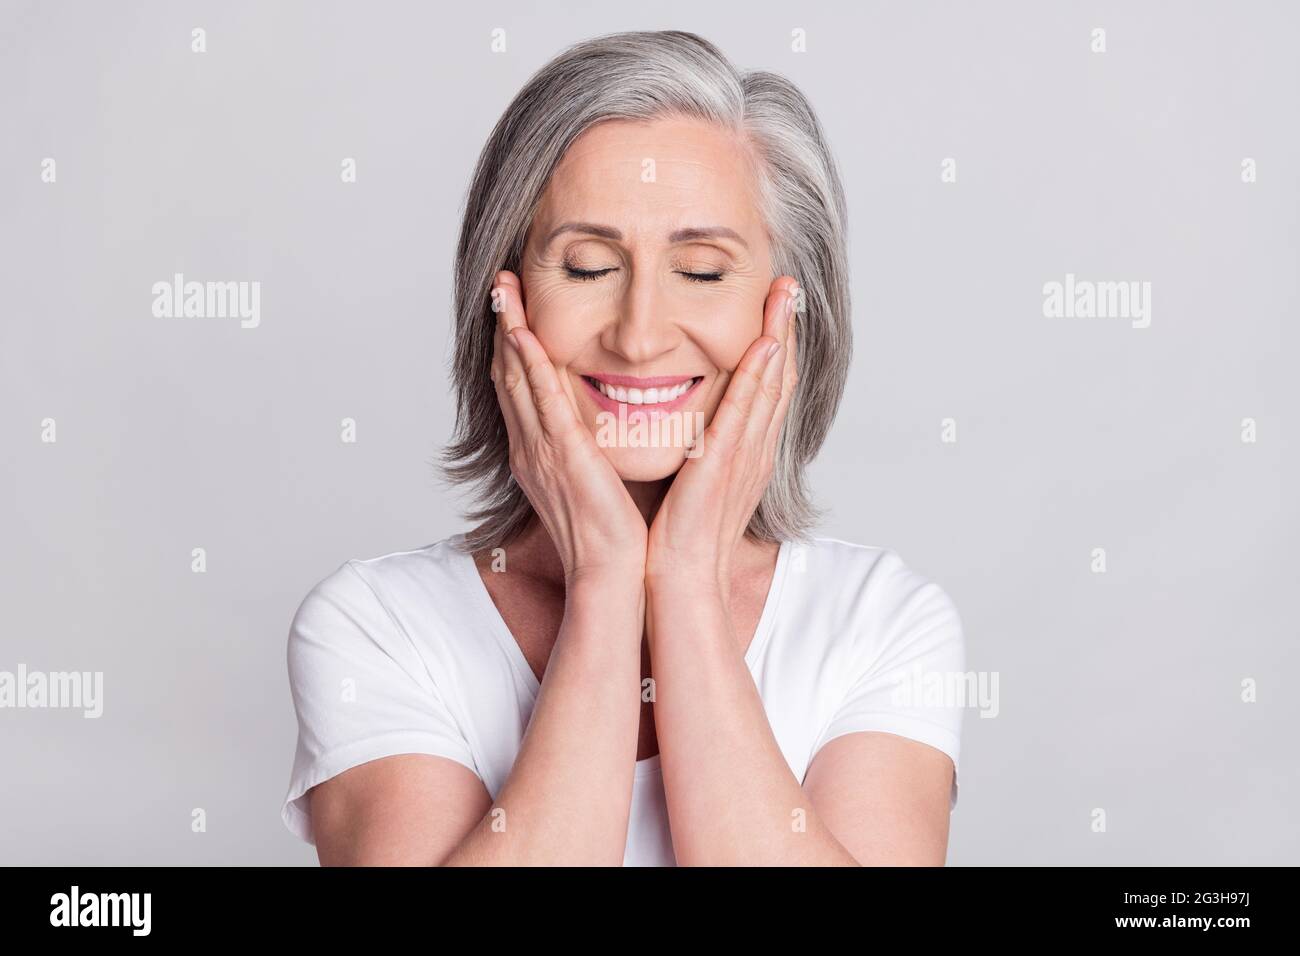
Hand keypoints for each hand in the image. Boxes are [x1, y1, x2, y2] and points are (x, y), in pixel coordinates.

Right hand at [490, 271, 647, 582]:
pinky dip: (528, 364)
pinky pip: (541, 401)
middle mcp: (529, 446)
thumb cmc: (609, 533)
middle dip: (501, 324)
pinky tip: (522, 333)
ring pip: (517, 377)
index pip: (520, 386)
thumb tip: (595, 427)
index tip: (512, 305)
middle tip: (499, 281)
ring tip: (503, 288)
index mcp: (537, 452)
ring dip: (508, 329)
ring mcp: (540, 450)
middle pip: (508, 373)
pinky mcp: (561, 455)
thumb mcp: (591, 479)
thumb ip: (586, 449)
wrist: (610, 571)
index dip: (512, 343)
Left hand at [645, 276, 799, 596]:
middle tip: (788, 283)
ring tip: (783, 295)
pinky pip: (744, 413)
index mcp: (748, 451)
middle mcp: (755, 448)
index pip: (768, 387)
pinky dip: (756, 377)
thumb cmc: (680, 534)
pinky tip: (764, 345)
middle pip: (779, 377)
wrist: (680, 577)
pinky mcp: (724, 464)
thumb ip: (701, 446)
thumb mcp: (697, 479)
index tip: (775, 305)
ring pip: (770, 385)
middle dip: (785, 328)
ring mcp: (744, 455)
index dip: (776, 344)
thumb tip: (693, 420)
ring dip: (778, 336)